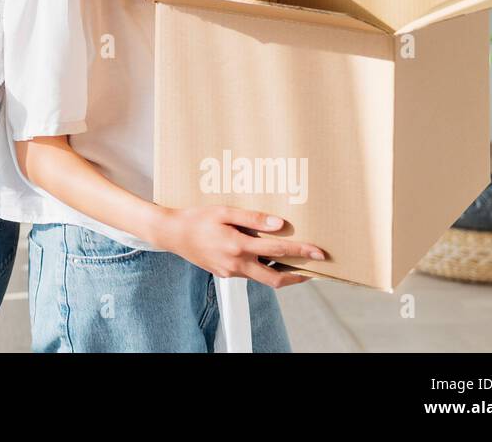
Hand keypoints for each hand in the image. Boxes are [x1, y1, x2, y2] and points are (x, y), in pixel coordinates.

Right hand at [150, 205, 326, 288]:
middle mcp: (236, 263)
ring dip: (281, 273)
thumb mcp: (224, 211)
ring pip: (263, 279)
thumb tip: (278, 224)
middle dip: (298, 276)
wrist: (172, 233)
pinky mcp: (225, 274)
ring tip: (294, 263)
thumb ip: (252, 218)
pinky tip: (266, 259)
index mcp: (238, 246)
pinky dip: (263, 269)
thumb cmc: (197, 218)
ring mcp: (230, 272)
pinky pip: (249, 274)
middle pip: (275, 279)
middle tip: (313, 269)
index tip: (319, 252)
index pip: (278, 251)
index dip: (301, 251)